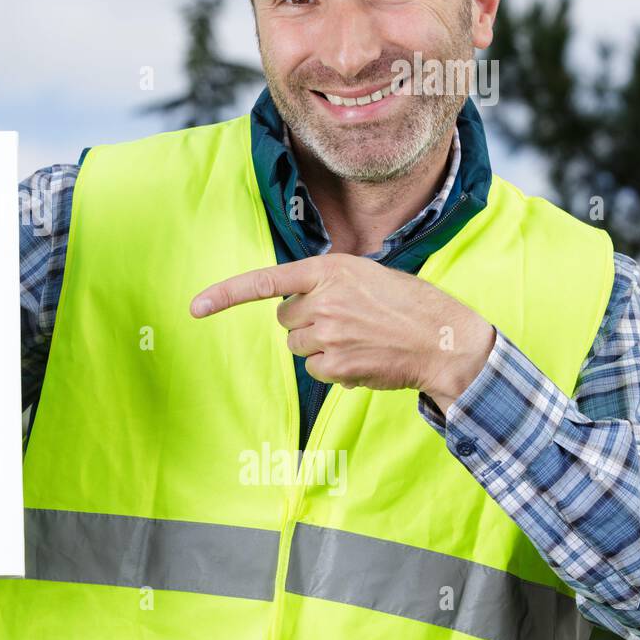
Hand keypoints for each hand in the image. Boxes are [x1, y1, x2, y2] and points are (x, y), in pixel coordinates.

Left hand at [190, 254, 494, 411]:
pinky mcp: (336, 364)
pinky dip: (333, 368)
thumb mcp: (364, 275)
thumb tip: (290, 309)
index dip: (225, 295)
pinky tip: (363, 358)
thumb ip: (325, 283)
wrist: (445, 340)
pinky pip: (314, 369)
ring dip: (320, 346)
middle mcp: (324, 299)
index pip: (265, 281)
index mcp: (329, 269)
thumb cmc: (406, 305)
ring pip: (297, 346)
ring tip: (359, 339)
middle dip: (307, 322)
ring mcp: (328, 333)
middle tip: (347, 320)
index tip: (194, 307)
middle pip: (284, 319)